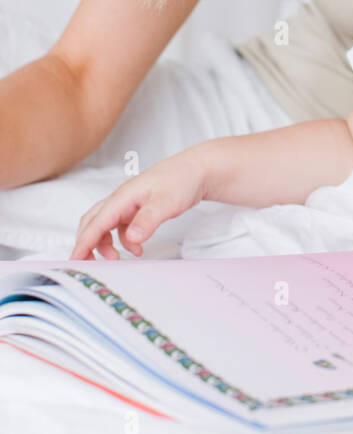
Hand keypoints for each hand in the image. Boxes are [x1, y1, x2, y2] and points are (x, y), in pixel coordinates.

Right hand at [70, 152, 206, 259]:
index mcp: (123, 196)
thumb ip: (148, 219)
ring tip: (117, 259)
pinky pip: (120, 227)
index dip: (83, 243)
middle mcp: (121, 199)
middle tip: (86, 264)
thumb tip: (132, 237)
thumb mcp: (167, 201)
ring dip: (105, 244)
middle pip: (93, 222)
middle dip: (86, 244)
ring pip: (105, 225)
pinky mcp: (137, 208)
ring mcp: (128, 203)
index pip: (97, 222)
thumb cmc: (181, 179)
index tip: (74, 260)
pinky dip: (123, 241)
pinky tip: (137, 249)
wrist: (197, 169)